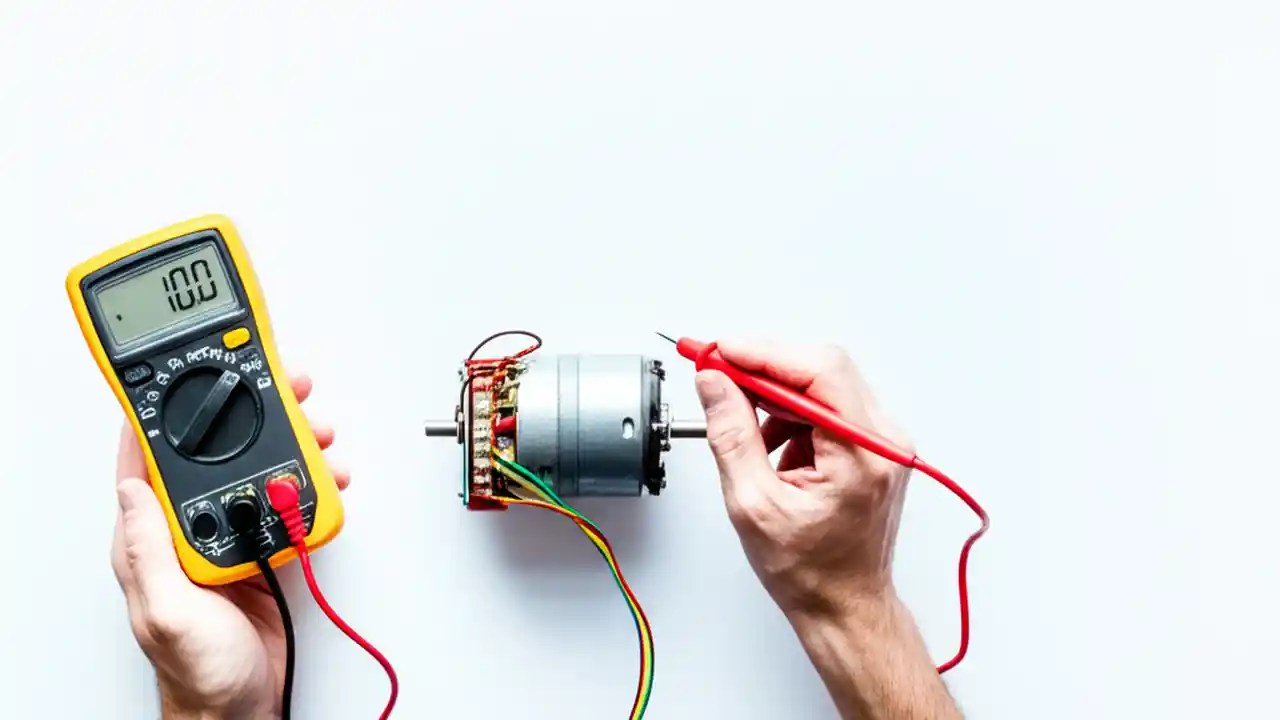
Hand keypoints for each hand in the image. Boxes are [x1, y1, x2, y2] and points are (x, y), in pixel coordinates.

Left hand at [113, 374, 349, 719]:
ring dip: (295, 446)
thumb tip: (131, 488)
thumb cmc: (199, 673)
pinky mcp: (266, 550)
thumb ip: (150, 550)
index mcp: (153, 539)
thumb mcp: (167, 612)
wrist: (243, 709)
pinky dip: (315, 485)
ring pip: (262, 472)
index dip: (164, 414)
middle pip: (218, 455)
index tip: (186, 372)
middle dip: (253, 413)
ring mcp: (231, 538)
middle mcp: (191, 532)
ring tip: (321, 431)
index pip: (150, 462)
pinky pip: (290, 505)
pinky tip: (329, 474)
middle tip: (284, 387)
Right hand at [695, 342, 911, 616]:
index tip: (720, 353)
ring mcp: (884, 442)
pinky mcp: (874, 446)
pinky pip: (829, 406)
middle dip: (765, 370)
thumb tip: (715, 383)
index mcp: (862, 455)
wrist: (844, 605)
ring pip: (823, 385)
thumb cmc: (810, 571)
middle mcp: (884, 441)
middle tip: (720, 378)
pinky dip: (793, 416)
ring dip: (777, 398)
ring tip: (752, 440)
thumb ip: (732, 434)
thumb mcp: (753, 503)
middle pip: (823, 369)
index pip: (818, 371)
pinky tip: (774, 450)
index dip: (763, 353)